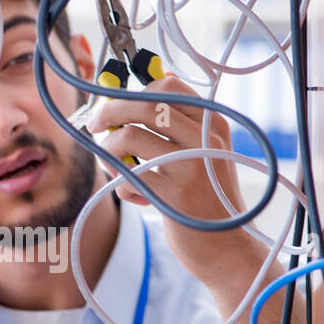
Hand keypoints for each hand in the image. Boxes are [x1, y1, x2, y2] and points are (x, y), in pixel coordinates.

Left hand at [86, 73, 260, 290]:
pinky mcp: (173, 195)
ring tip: (114, 167)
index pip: (169, 85)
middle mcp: (205, 139)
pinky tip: (133, 195)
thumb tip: (158, 77)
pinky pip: (127, 176)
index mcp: (214, 123)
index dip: (134, 92)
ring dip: (110, 151)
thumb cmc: (209, 197)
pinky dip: (120, 184)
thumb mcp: (208, 152)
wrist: (227, 246)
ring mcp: (190, 166)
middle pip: (145, 104)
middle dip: (110, 111)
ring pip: (130, 137)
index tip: (117, 105)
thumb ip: (185, 122)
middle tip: (95, 125)